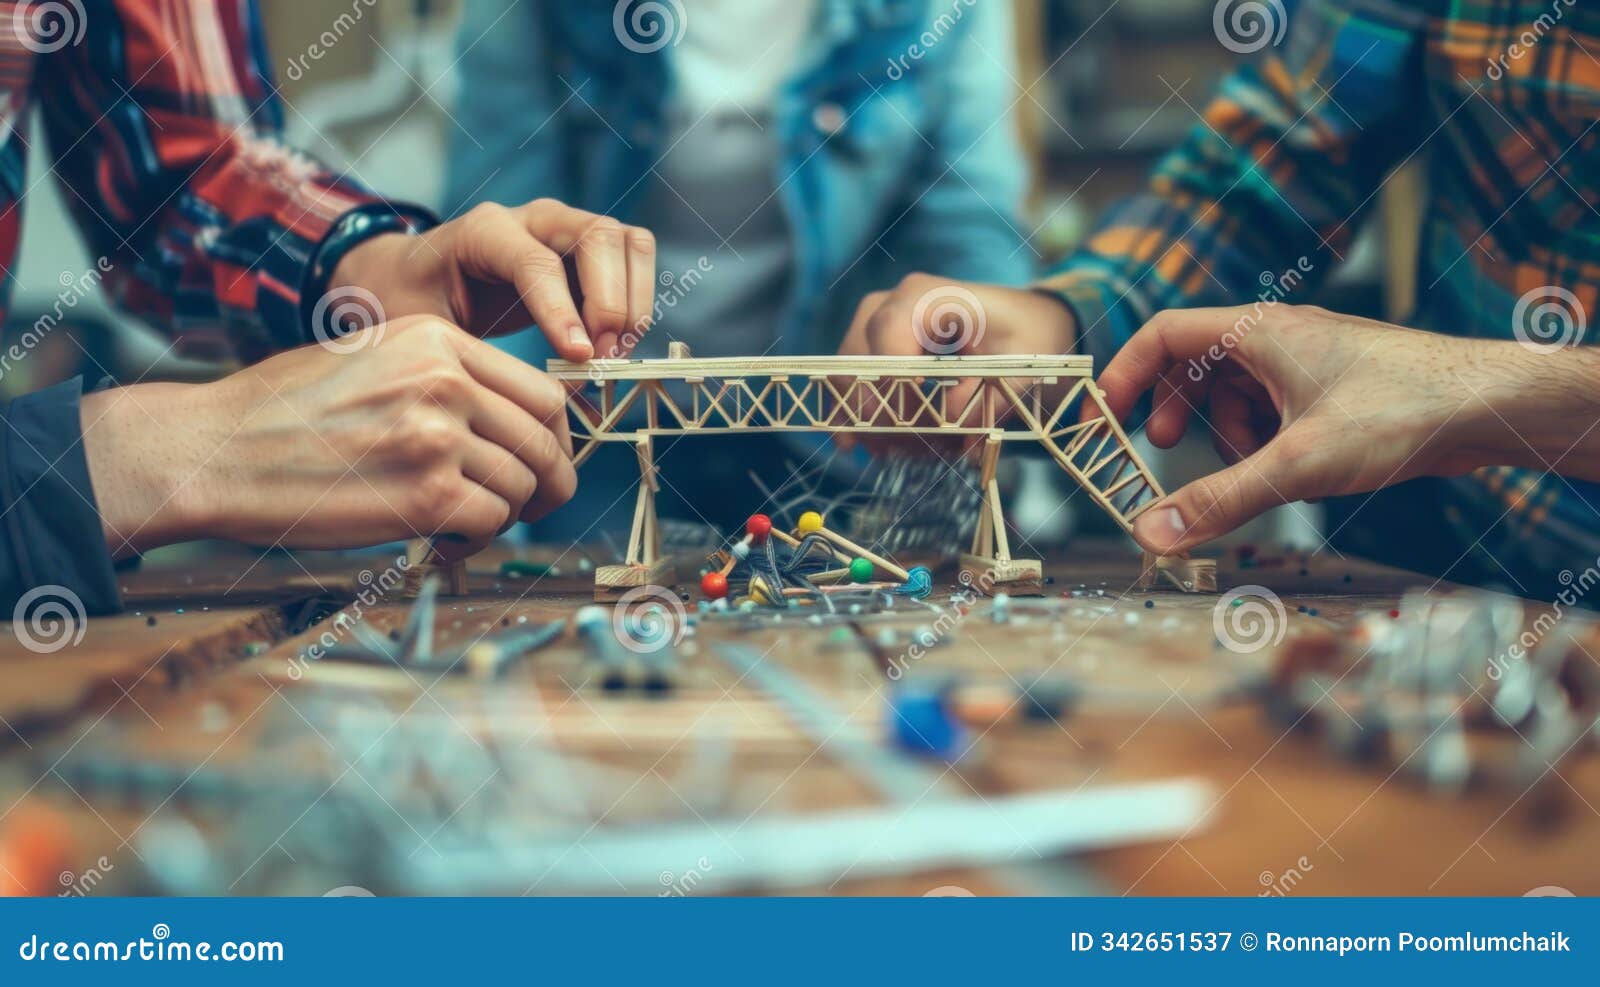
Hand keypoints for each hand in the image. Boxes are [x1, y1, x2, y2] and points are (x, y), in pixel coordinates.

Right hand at [81, 317, 577, 560]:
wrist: (215, 452)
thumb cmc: (284, 412)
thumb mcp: (374, 358)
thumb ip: (445, 376)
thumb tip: (511, 416)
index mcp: (439, 340)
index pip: (543, 391)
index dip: (555, 436)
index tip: (543, 459)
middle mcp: (446, 380)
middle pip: (546, 440)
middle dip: (548, 481)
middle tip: (529, 504)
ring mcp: (438, 436)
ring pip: (523, 486)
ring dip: (506, 514)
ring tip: (465, 521)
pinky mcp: (427, 495)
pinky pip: (493, 522)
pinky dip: (478, 540)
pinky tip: (444, 539)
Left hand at [330, 200, 656, 361]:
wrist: (415, 277)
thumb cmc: (414, 302)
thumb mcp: (422, 328)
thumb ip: (470, 353)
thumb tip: (528, 395)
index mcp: (484, 230)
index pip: (537, 262)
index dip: (563, 312)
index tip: (579, 358)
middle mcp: (534, 219)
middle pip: (599, 236)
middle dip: (610, 303)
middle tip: (599, 360)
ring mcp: (568, 230)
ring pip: (630, 243)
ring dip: (633, 302)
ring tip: (610, 354)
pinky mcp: (590, 252)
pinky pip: (635, 263)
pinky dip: (636, 305)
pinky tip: (612, 346)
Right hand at [834, 274, 1077, 452]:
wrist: (1021, 321)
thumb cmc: (1023, 336)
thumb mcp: (1020, 367)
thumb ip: (990, 399)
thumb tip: (955, 434)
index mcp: (931, 297)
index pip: (888, 335)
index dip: (892, 383)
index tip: (914, 425)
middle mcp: (894, 302)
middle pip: (857, 357)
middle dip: (874, 411)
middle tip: (898, 450)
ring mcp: (877, 320)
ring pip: (847, 371)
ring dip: (864, 417)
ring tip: (889, 452)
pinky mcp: (873, 343)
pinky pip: (850, 377)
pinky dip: (857, 411)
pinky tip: (861, 443)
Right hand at [1096, 305, 1518, 555]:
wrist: (1490, 406)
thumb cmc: (1404, 409)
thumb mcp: (1296, 464)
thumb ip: (1219, 500)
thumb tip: (1153, 531)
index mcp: (1258, 330)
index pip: (1164, 333)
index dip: (1126, 373)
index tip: (1107, 415)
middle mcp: (1279, 335)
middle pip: (1196, 362)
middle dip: (1177, 409)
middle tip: (1168, 449)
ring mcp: (1308, 359)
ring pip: (1237, 387)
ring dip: (1227, 429)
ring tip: (1249, 465)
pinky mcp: (1333, 387)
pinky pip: (1273, 404)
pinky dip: (1265, 435)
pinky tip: (1290, 468)